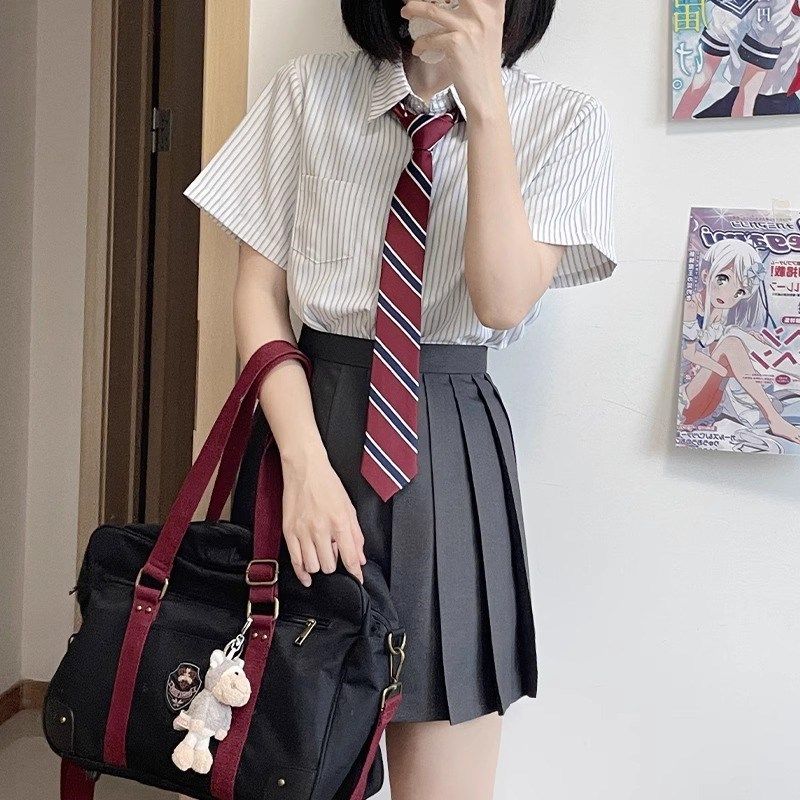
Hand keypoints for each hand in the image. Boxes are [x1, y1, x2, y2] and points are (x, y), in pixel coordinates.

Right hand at [280, 449, 365, 586]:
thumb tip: (360, 557)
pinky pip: (295, 561)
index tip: (358, 580)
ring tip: (321, 554)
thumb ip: (356, 534)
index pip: (350, 557)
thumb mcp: (348, 507)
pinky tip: (307, 576)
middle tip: (333, 553)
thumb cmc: (328, 484)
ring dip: (319, 566)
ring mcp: (303, 531)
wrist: (305, 468)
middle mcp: (321, 529)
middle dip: (334, 564)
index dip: (355, 573)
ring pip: (313, 566)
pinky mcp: (289, 531)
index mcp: (339, 522)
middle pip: (329, 566)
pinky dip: (302, 573)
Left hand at [400, 0, 505, 115]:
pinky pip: (429, 38)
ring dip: (414, 9)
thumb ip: (479, 13)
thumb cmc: (484, 66)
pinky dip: (420, 44)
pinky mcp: (456, 44)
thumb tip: (452, 2)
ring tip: (406, 12)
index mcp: (493, 9)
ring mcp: (469, 28)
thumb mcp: (490, 31)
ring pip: (432, 10)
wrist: (486, 94)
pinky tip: (418, 49)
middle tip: (414, 0)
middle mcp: (483, 14)